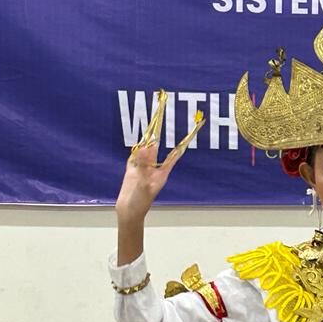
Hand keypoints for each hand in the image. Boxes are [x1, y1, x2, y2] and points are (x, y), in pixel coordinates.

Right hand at [115, 91, 204, 224]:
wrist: (129, 211)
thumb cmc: (139, 202)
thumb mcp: (142, 183)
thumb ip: (144, 164)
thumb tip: (149, 145)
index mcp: (162, 172)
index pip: (175, 153)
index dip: (184, 141)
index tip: (193, 128)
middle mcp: (155, 167)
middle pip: (158, 145)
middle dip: (161, 130)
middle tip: (164, 110)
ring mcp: (143, 166)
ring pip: (146, 147)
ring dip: (148, 135)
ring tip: (152, 120)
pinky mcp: (133, 168)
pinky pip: (135, 154)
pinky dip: (137, 146)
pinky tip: (140, 138)